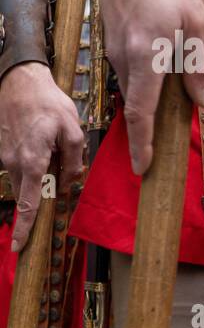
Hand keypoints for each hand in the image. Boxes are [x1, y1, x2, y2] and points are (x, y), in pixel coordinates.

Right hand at [0, 62, 84, 250]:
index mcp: (32, 162)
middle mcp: (13, 163)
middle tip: (56, 179)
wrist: (19, 80)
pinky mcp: (4, 150)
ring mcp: (5, 156)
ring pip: (25, 180)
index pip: (28, 203)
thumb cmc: (48, 104)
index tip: (20, 247)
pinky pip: (20, 167)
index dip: (25, 227)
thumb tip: (68, 182)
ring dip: (39, 178)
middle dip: (41, 197)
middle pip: (28, 194)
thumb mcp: (72, 131)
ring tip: (53, 150)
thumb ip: (72, 161)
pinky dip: (33, 165)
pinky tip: (44, 143)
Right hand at [92, 0, 203, 173]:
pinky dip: (149, 73)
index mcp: (146, 55)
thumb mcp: (197, 20)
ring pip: (139, 81)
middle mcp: (124, 55)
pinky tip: (168, 59)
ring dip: (154, 92)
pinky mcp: (116, 36)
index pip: (142, 110)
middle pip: (140, 100)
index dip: (144, 142)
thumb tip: (202, 101)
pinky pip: (134, 65)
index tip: (143, 167)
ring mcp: (116, 45)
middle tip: (162, 144)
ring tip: (178, 86)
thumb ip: (198, 64)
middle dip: (151, 124)